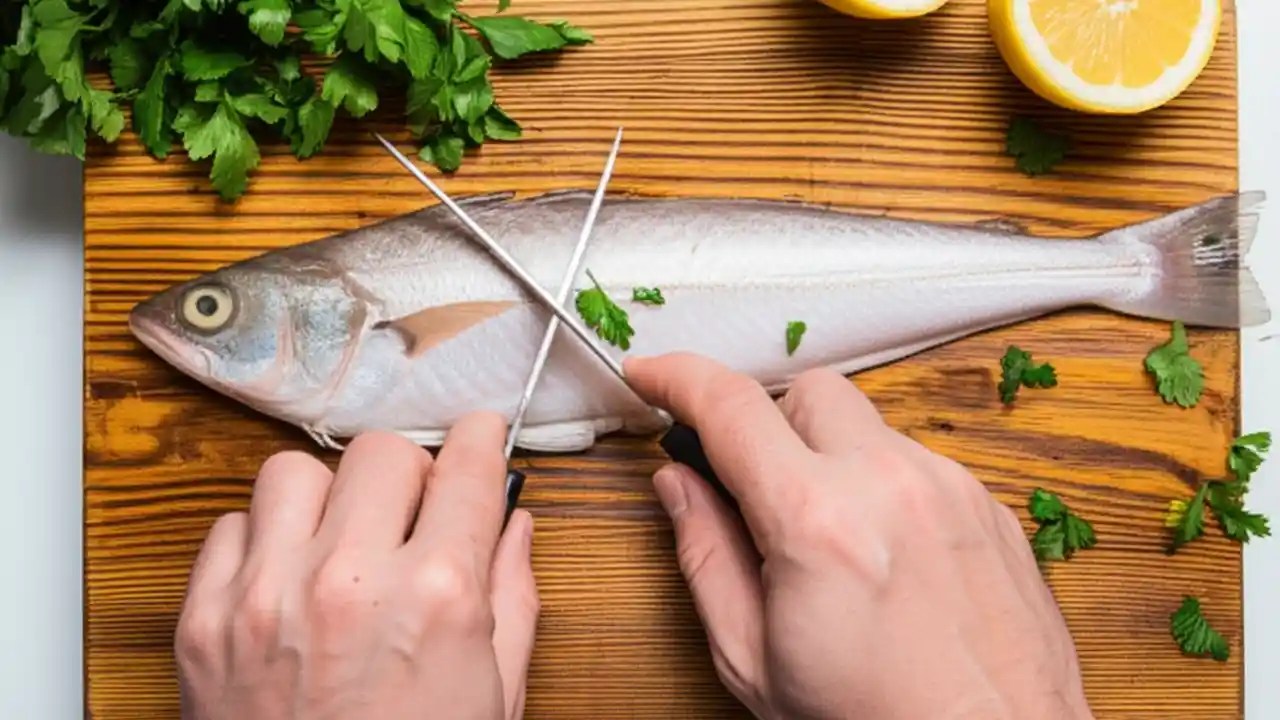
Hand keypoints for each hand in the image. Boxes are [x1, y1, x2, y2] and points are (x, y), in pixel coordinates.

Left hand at [173, 415, 538, 719]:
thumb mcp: (495, 695)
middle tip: (413, 511)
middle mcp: (348, 583)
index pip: (465, 468)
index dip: (479, 437)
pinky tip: (286, 579)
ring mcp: (265, 598)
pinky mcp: (203, 623)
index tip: (477, 433)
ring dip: (328, 497)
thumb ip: (514, 597)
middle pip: (382, 452)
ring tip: (341, 542)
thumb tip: (515, 527)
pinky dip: (261, 540)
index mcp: (437, 599)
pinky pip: (227, 527)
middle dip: (409, 473)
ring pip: (294, 473)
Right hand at [626, 354, 1092, 719]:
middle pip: (808, 390)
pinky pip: (916, 462)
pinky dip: (880, 485)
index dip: (677, 377)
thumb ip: (705, 556)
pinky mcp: (990, 506)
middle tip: (751, 483)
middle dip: (766, 421)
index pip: (732, 408)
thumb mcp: (754, 659)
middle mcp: (893, 486)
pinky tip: (880, 554)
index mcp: (819, 524)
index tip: (653, 374)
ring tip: (827, 540)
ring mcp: (951, 490)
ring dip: (828, 456)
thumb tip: (678, 485)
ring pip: (867, 424)